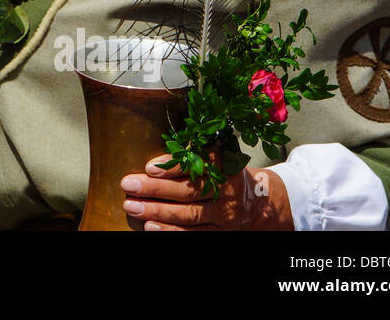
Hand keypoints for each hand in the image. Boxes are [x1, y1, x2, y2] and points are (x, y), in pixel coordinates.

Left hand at [119, 154, 294, 229]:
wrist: (260, 204)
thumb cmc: (225, 174)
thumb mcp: (217, 158)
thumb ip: (191, 154)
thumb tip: (151, 157)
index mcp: (224, 167)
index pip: (197, 165)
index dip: (172, 167)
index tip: (148, 167)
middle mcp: (225, 192)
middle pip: (188, 191)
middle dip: (155, 188)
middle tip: (128, 184)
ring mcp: (222, 216)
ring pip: (188, 214)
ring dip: (157, 211)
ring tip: (132, 206)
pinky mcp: (219, 232)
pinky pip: (193, 234)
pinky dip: (171, 231)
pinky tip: (150, 227)